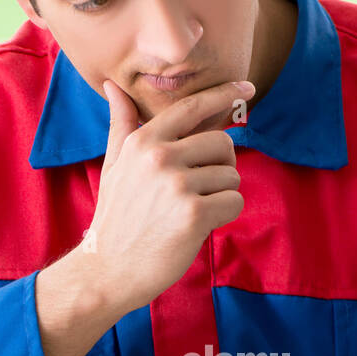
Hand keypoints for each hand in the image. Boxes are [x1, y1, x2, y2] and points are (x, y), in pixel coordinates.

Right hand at [78, 77, 253, 316]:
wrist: (109, 268)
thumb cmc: (116, 216)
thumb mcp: (114, 165)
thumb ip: (122, 124)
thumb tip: (113, 86)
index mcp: (143, 142)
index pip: (192, 107)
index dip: (224, 95)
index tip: (247, 88)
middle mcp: (160, 157)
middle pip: (222, 144)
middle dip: (219, 167)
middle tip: (196, 190)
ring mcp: (177, 184)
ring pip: (231, 176)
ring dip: (220, 195)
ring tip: (188, 211)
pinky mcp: (194, 213)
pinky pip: (234, 202)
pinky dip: (224, 215)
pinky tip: (198, 225)